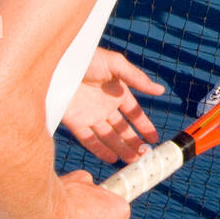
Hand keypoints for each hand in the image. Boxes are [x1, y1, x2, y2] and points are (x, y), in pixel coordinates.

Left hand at [61, 47, 161, 163]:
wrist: (58, 63)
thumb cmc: (87, 57)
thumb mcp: (116, 64)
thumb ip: (137, 78)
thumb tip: (160, 90)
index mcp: (117, 92)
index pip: (134, 113)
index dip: (144, 126)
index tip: (154, 139)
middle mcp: (105, 106)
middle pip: (122, 128)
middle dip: (134, 142)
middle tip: (145, 155)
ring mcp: (90, 115)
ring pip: (108, 137)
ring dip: (121, 149)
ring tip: (133, 161)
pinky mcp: (75, 122)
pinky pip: (89, 140)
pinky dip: (100, 150)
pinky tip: (112, 159)